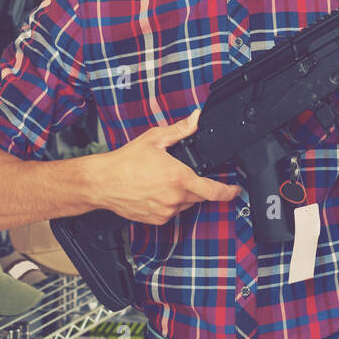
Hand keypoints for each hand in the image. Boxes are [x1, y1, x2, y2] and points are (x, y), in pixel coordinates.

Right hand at [93, 109, 240, 224]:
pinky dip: (170, 203)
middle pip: (200, 196)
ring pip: (186, 205)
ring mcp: (165, 211)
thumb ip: (181, 130)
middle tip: (183, 174)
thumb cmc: (125, 162)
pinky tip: (156, 191)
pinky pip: (171, 212)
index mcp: (179, 178)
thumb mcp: (155, 139)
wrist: (102, 182)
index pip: (213, 191)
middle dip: (199, 186)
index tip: (235, 190)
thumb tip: (196, 118)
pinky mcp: (156, 220)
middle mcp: (174, 198)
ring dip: (183, 194)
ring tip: (163, 181)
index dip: (229, 192)